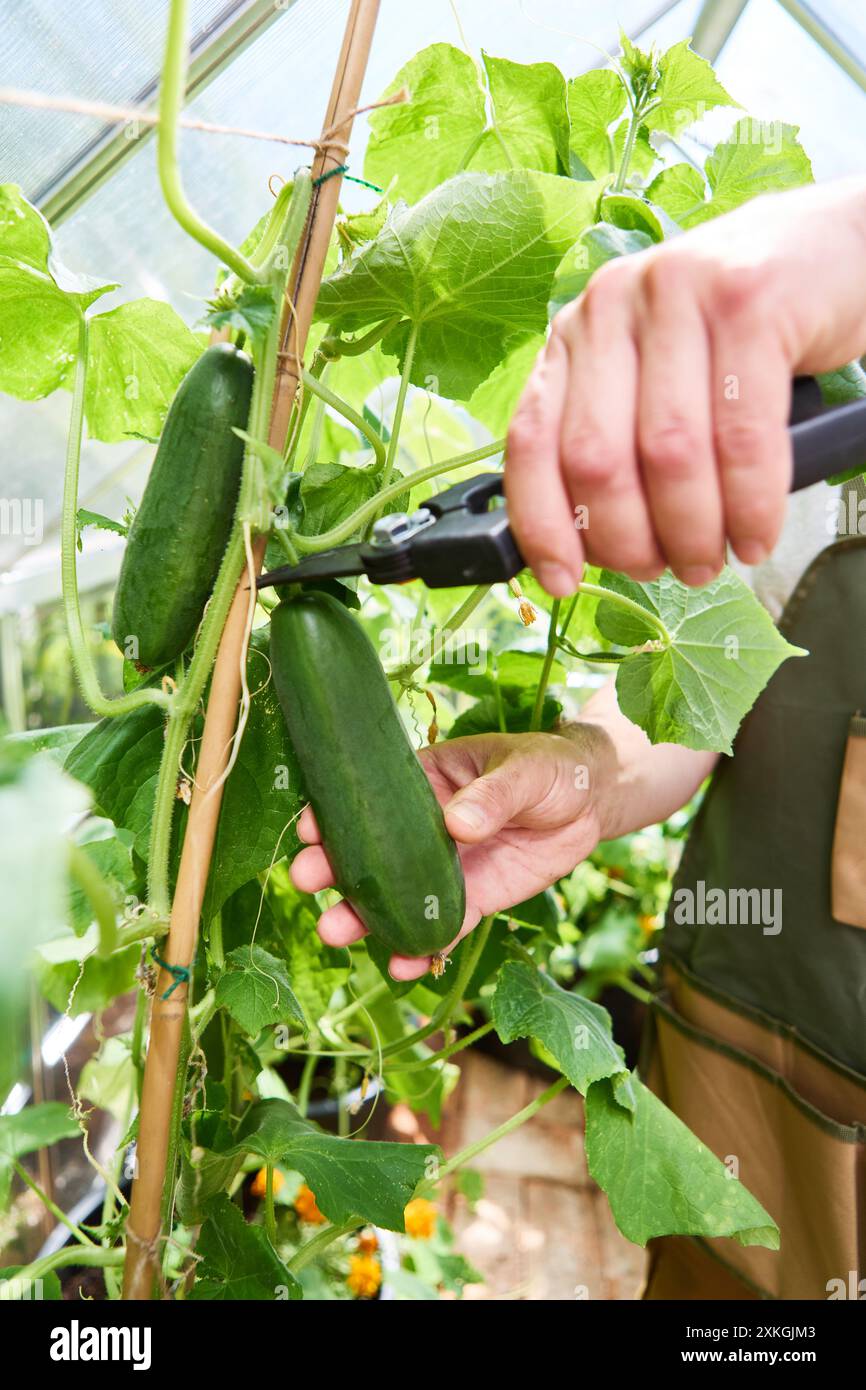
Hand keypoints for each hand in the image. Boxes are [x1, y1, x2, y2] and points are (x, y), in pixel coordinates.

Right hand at [290, 727, 613, 979]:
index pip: (370, 796)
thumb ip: (493, 795)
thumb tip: (459, 822)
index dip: (336, 811)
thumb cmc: (549, 767)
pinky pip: (441, 927)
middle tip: (306, 881)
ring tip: (336, 934)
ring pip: (396, 897)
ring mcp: (445, 868)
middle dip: (334, 867)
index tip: (309, 829)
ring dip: (364, 916)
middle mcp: (422, 828)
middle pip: (370, 851)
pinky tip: (403, 966)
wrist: (590, 802)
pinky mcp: (473, 898)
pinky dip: (421, 948)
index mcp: (424, 781)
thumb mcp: (524, 769)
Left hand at [505, 177, 865, 594]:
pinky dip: (750, 503)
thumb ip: (615, 441)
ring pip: (668, 453)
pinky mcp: (746, 299)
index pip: (532, 441)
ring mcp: (676, 294)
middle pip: (596, 458)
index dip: (542, 524)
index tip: (563, 582)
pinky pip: (741, 435)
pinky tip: (757, 534)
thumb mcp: (655, 379)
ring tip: (714, 560)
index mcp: (574, 336)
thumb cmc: (736, 338)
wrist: (829, 252)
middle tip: (668, 570)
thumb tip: (587, 549)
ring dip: (692, 530)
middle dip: (630, 539)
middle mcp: (609, 306)